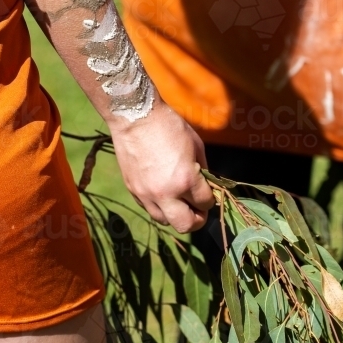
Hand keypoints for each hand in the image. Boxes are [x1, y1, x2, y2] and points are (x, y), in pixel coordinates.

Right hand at [108, 103, 213, 232]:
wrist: (135, 116)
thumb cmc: (169, 127)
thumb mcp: (197, 147)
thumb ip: (204, 171)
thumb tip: (208, 188)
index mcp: (186, 181)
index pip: (206, 204)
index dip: (210, 199)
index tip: (208, 192)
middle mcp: (166, 193)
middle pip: (186, 225)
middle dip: (197, 219)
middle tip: (198, 208)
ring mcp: (146, 195)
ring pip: (165, 221)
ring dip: (176, 215)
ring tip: (180, 201)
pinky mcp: (132, 191)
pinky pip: (150, 210)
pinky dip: (160, 207)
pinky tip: (164, 193)